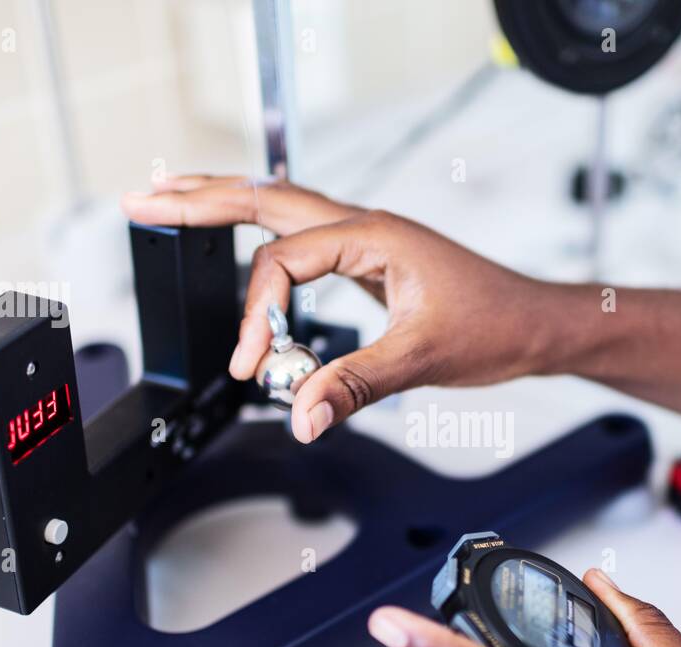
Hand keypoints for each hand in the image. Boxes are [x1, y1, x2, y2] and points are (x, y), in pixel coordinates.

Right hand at [122, 175, 560, 442]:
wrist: (537, 324)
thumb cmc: (497, 327)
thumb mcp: (423, 360)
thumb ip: (357, 385)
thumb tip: (304, 415)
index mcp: (374, 236)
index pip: (283, 262)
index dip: (260, 316)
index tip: (257, 368)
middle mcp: (365, 226)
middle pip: (264, 199)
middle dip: (200, 199)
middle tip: (142, 200)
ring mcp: (367, 239)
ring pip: (281, 208)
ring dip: (226, 202)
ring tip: (172, 198)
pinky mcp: (370, 259)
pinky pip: (303, 235)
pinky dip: (262, 231)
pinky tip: (244, 234)